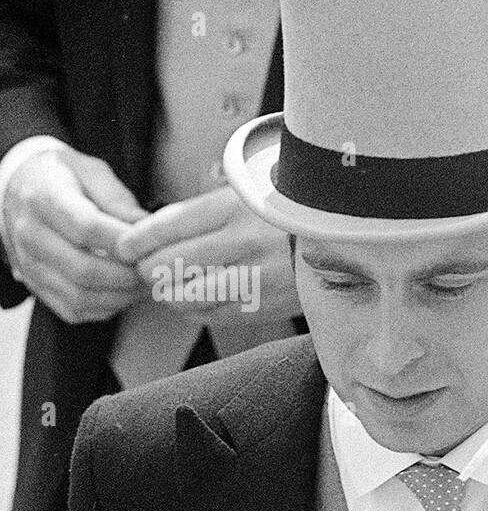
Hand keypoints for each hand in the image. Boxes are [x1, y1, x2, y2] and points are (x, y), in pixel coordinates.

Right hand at [1, 147, 147, 322]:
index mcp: (44, 199)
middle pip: (84, 270)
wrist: (19, 192)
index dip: (124, 242)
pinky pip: (74, 311)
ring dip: (121, 297)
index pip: (87, 228)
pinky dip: (106, 308)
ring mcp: (29, 265)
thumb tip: (148, 228)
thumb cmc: (65, 179)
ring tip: (144, 284)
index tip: (150, 244)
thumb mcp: (92, 173)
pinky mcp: (36, 287)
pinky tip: (124, 293)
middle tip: (154, 270)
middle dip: (128, 276)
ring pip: (80, 297)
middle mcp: (30, 235)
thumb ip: (119, 200)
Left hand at [121, 186, 300, 329]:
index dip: (138, 240)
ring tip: (166, 289)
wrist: (340, 238)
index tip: (124, 247)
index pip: (170, 226)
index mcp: (237, 206)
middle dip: (149, 269)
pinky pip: (215, 315)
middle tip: (145, 270)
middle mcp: (246, 241)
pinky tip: (192, 303)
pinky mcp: (267, 305)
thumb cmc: (285, 214)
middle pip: (173, 262)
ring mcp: (258, 277)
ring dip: (169, 294)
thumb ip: (202, 213)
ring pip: (190, 295)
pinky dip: (195, 311)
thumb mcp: (246, 195)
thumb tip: (150, 235)